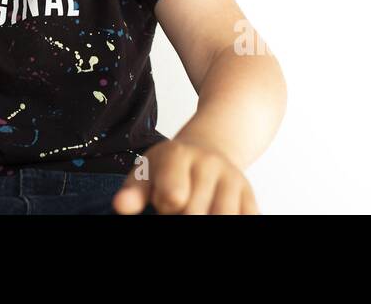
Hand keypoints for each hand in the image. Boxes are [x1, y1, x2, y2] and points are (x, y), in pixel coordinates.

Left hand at [112, 138, 259, 214]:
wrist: (208, 149)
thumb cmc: (169, 168)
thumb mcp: (146, 173)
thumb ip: (133, 192)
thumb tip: (120, 207)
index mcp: (179, 155)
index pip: (174, 197)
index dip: (164, 207)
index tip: (163, 202)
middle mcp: (210, 163)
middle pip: (196, 213)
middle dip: (183, 217)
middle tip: (180, 207)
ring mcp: (233, 179)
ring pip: (224, 218)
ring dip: (208, 221)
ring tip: (198, 210)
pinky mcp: (250, 195)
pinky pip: (246, 218)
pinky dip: (232, 222)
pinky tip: (214, 213)